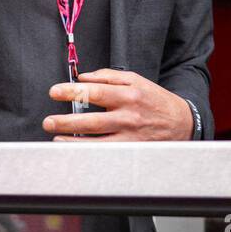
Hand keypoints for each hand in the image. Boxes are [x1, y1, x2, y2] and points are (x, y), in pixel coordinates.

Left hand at [43, 68, 192, 140]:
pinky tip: (74, 150)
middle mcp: (128, 116)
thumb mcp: (136, 80)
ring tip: (55, 137)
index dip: (72, 92)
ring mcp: (130, 137)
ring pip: (96, 141)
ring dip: (72, 140)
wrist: (182, 123)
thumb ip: (109, 77)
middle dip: (65, 121)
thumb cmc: (155, 100)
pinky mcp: (131, 151)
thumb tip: (83, 77)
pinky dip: (87, 152)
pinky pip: (105, 153)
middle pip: (91, 120)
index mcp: (128, 94)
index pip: (94, 92)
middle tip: (48, 121)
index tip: (55, 92)